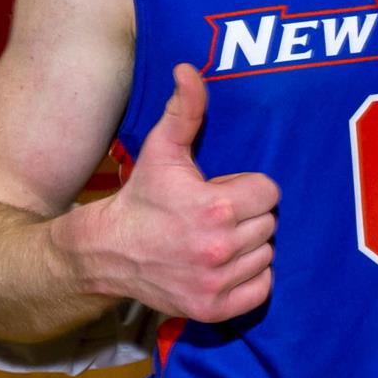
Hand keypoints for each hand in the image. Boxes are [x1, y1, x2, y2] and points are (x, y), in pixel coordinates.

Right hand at [81, 64, 279, 321]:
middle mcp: (219, 248)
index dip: (247, 187)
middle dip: (247, 215)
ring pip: (267, 255)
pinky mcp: (214, 309)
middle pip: (269, 224)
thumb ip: (184, 109)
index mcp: (215, 207)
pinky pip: (261, 289)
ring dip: (249, 246)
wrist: (108, 251)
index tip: (222, 190)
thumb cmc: (141, 196)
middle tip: (216, 214)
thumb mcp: (162, 148)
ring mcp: (217, 283)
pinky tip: (222, 263)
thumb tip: (189, 69)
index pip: (269, 192)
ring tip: (217, 237)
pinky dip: (249, 278)